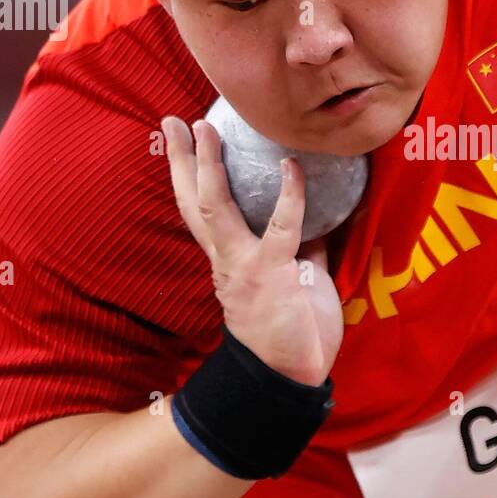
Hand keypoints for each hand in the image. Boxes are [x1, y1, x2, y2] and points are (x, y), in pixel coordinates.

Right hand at [161, 116, 343, 385]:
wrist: (289, 377)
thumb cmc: (293, 331)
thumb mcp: (299, 279)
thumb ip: (303, 250)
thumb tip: (321, 224)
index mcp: (229, 258)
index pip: (201, 210)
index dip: (189, 174)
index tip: (182, 139)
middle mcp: (227, 258)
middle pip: (194, 202)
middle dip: (184, 161)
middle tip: (175, 120)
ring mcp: (245, 264)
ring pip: (217, 207)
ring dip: (210, 166)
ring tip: (207, 129)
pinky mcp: (271, 273)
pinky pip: (281, 226)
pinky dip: (288, 195)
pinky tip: (291, 166)